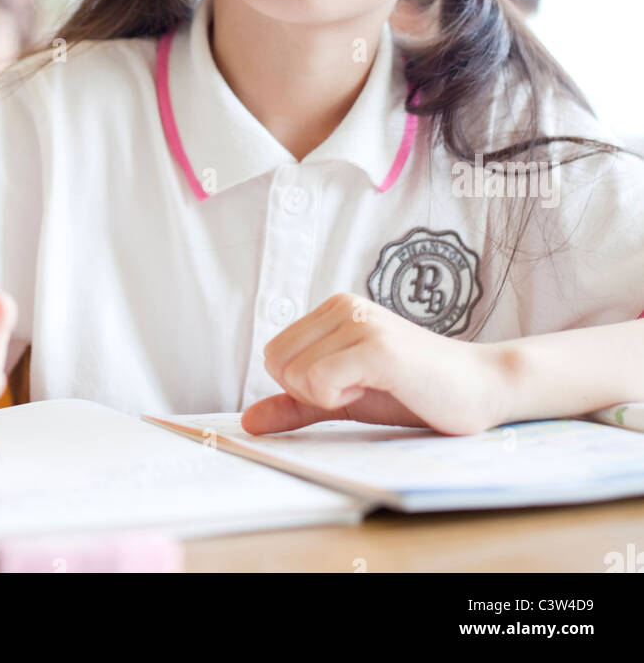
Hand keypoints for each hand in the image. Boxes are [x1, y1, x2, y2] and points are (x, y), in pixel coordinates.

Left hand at [241, 292, 503, 436]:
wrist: (478, 389)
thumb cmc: (413, 390)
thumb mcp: (345, 398)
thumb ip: (297, 404)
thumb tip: (248, 421)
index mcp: (333, 309)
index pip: (274, 356)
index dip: (304, 385)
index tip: (351, 384)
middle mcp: (342, 306)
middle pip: (278, 364)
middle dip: (313, 392)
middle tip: (363, 387)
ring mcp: (360, 322)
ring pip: (296, 375)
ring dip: (333, 396)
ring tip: (377, 385)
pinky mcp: (377, 347)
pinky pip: (320, 384)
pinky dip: (342, 399)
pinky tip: (380, 386)